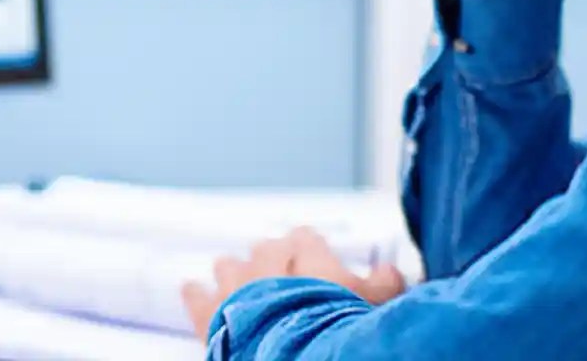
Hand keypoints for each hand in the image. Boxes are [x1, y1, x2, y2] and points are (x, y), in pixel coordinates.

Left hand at [180, 227, 406, 340]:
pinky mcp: (213, 313)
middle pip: (267, 249)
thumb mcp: (375, 304)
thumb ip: (384, 283)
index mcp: (305, 252)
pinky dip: (196, 294)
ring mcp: (236, 284)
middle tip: (285, 277)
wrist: (303, 357)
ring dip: (236, 273)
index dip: (312, 249)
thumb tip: (391, 272)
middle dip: (275, 260)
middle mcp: (266, 260)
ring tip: (242, 284)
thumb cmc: (340, 328)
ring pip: (228, 265)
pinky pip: (195, 295)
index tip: (316, 256)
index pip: (306, 238)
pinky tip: (194, 291)